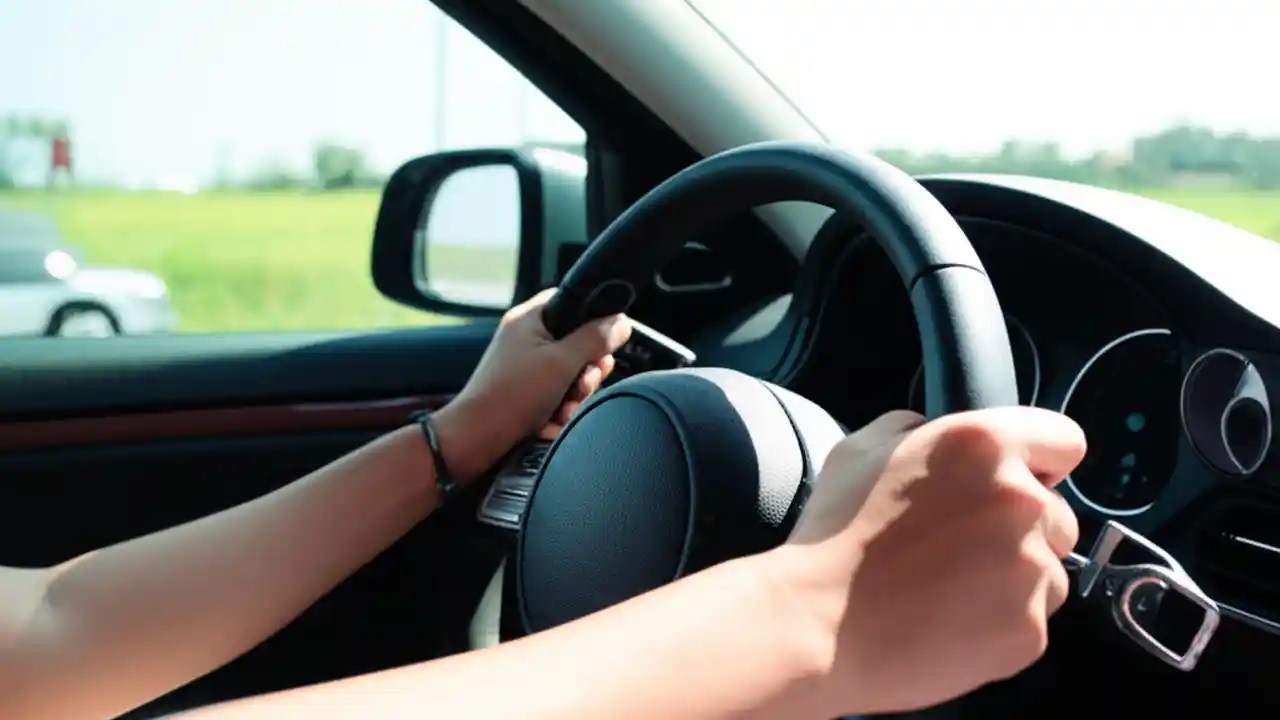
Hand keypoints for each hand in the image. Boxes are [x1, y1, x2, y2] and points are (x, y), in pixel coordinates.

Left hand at [432, 289, 632, 481]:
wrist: (476, 439)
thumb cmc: (511, 396)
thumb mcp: (562, 363)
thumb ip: (595, 339)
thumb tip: (621, 323)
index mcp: (530, 319)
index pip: (571, 302)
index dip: (594, 319)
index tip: (605, 341)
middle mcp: (526, 339)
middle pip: (577, 342)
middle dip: (588, 368)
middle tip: (583, 382)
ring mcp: (525, 367)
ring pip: (570, 373)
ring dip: (576, 393)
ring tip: (565, 408)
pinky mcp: (525, 393)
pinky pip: (557, 394)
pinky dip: (561, 408)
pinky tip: (556, 420)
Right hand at [769, 407, 1084, 715]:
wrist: (819, 625)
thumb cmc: (835, 538)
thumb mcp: (862, 450)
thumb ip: (917, 428)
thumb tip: (937, 435)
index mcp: (984, 444)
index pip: (1065, 440)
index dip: (1040, 461)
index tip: (1021, 479)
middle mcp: (1020, 501)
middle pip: (1057, 512)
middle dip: (1020, 527)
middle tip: (960, 545)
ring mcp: (1031, 570)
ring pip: (1049, 570)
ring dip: (1013, 577)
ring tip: (948, 588)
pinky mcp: (1028, 629)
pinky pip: (1031, 620)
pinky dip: (999, 623)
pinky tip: (948, 619)